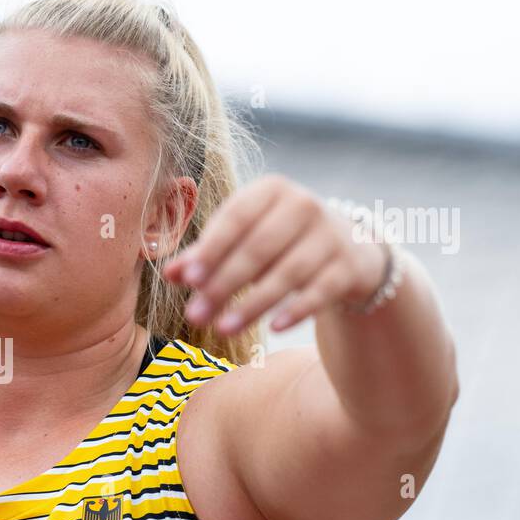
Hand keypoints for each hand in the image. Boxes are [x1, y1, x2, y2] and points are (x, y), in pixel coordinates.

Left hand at [160, 174, 386, 334]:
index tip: (190, 280)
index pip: (235, 218)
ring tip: (223, 329)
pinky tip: (275, 328)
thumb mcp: (243, 239)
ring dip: (253, 303)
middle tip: (195, 315)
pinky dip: (298, 309)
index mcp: (271, 190)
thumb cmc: (279, 240)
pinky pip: (321, 290)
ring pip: (288, 273)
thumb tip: (170, 274)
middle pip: (258, 248)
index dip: (211, 249)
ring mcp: (331, 235)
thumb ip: (205, 254)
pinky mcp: (348, 266)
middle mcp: (304, 204)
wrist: (347, 247)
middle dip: (224, 284)